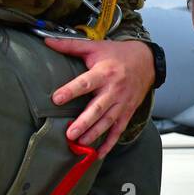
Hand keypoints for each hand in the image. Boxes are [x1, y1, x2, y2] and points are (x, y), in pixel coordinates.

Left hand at [45, 38, 154, 157]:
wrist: (147, 61)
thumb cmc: (117, 54)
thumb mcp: (95, 46)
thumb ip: (70, 45)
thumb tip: (46, 40)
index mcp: (104, 73)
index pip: (86, 83)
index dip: (71, 90)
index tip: (56, 98)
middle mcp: (114, 90)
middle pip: (98, 108)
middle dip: (84, 122)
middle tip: (70, 133)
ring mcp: (122, 103)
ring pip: (108, 122)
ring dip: (94, 134)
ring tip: (81, 143)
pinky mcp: (127, 112)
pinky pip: (118, 130)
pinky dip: (110, 143)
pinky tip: (99, 153)